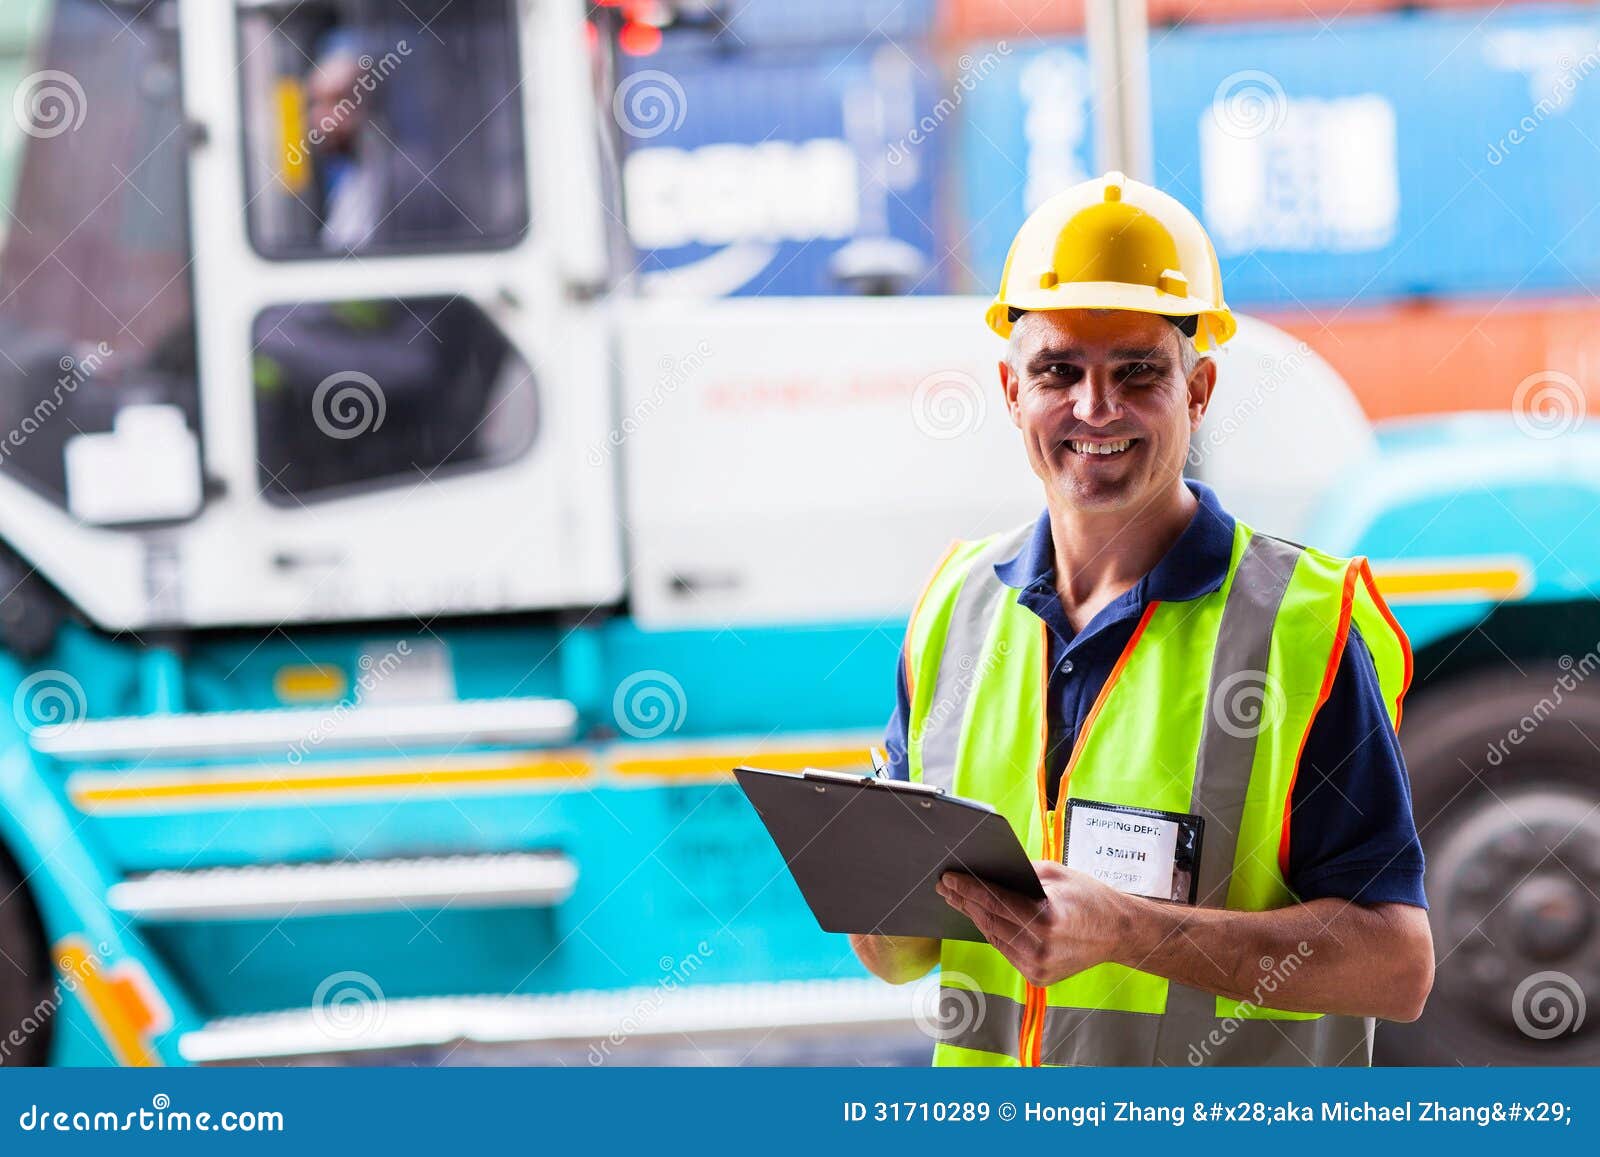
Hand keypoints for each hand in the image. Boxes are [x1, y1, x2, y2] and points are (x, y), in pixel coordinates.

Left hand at [937, 861, 1130, 986]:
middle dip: (965, 901)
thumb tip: (986, 870)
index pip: (995, 901)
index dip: (968, 888)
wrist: (1117, 932)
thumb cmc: (1090, 897)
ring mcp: (1038, 966)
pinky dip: (992, 932)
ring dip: (974, 917)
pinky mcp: (1037, 976)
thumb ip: (1020, 872)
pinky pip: (1006, 949)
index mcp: (1046, 919)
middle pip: (990, 920)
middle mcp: (1040, 947)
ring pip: (994, 937)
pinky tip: (980, 917)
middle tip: (946, 886)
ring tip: (957, 900)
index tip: (949, 878)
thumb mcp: (1056, 874)